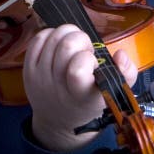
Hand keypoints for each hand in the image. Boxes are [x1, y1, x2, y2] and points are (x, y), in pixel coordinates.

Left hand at [23, 24, 137, 151]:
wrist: (58, 119)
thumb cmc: (89, 101)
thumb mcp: (113, 92)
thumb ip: (126, 73)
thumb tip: (120, 54)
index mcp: (80, 95)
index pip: (77, 70)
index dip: (87, 58)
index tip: (93, 63)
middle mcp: (56, 86)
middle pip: (65, 45)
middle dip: (81, 39)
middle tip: (85, 50)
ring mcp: (39, 77)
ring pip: (53, 37)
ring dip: (68, 34)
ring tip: (74, 47)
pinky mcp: (27, 69)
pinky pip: (38, 38)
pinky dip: (51, 34)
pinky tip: (59, 44)